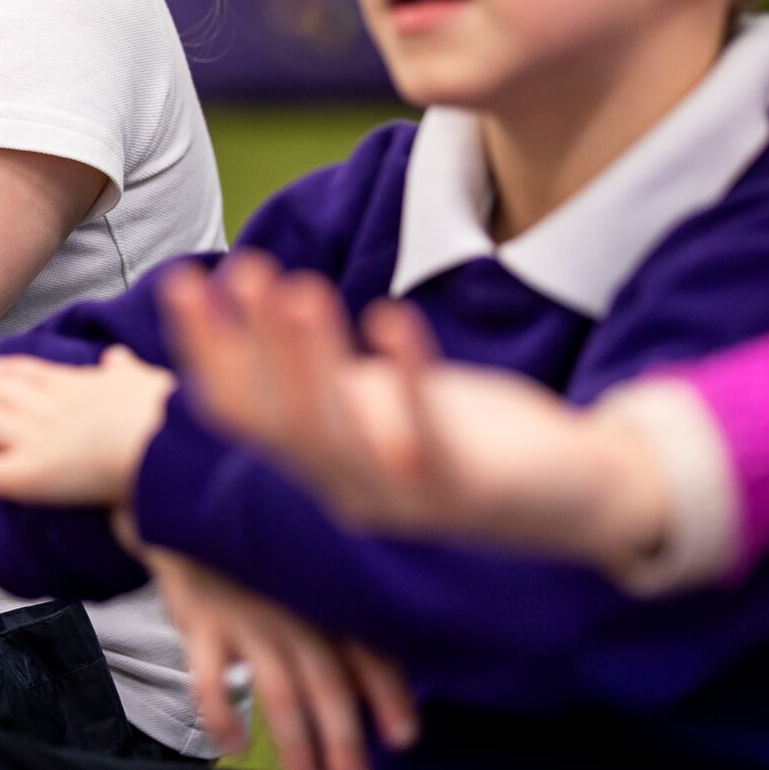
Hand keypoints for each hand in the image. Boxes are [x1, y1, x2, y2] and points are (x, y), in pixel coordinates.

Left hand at [0, 347, 174, 507]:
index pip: (36, 375)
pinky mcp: (29, 473)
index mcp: (78, 387)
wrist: (166, 442)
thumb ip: (129, 372)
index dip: (12, 371)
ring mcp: (34, 437)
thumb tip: (120, 354)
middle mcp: (48, 406)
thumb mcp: (149, 381)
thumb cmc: (168, 417)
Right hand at [146, 546, 415, 769]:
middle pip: (326, 681)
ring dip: (294, 744)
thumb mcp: (311, 588)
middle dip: (343, 741)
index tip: (403, 740)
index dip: (389, 695)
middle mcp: (294, 612)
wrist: (193, 517)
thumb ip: (347, 634)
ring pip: (277, 689)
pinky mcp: (201, 624)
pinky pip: (208, 676)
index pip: (369, 651)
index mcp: (329, 604)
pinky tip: (233, 746)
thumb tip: (394, 703)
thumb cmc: (267, 572)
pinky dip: (221, 714)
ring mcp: (246, 618)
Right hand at [158, 253, 663, 562]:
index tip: (185, 279)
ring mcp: (404, 497)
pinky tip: (393, 317)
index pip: (240, 410)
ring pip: (334, 434)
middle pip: (277, 420)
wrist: (584, 500)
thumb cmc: (471, 439)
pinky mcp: (468, 491)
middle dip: (253, 345)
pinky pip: (428, 437)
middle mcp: (346, 488)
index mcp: (320, 463)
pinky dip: (408, 377)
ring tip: (300, 288)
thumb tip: (257, 306)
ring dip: (310, 361)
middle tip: (244, 269)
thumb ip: (321, 377)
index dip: (206, 348)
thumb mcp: (380, 406)